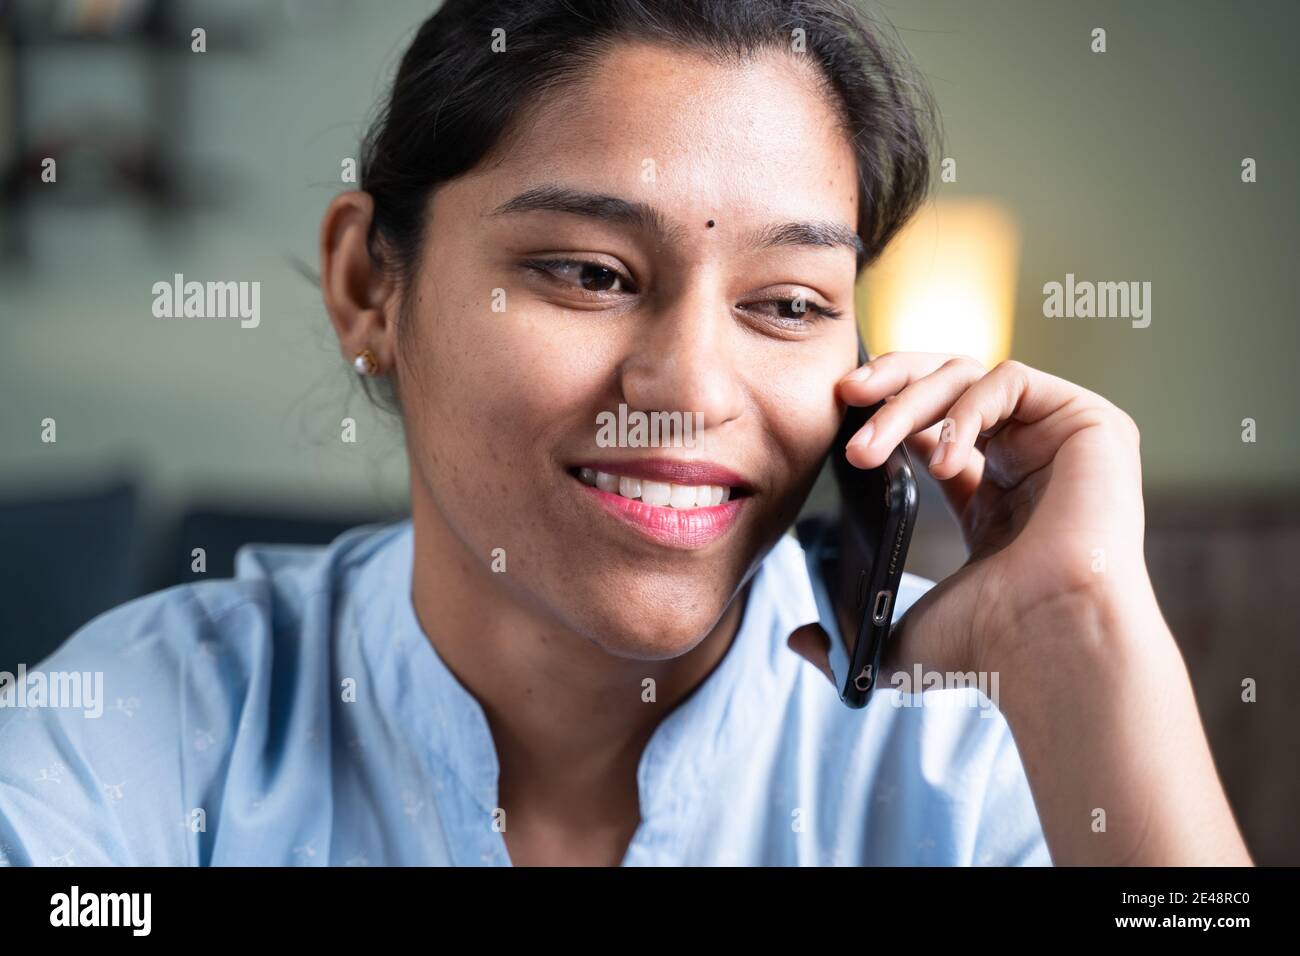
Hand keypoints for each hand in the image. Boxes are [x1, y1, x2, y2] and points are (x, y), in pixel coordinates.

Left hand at [787, 352, 1253, 864]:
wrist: (1044, 646)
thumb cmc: (989, 649)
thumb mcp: (897, 637)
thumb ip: (847, 634)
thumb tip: (799, 640)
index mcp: (991, 497)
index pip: (933, 425)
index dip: (885, 413)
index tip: (840, 422)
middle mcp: (1028, 460)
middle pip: (947, 384)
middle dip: (887, 384)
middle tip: (842, 397)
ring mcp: (1059, 439)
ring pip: (968, 376)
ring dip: (906, 403)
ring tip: (866, 451)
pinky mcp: (1090, 423)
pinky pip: (1010, 380)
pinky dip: (965, 410)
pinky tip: (942, 460)